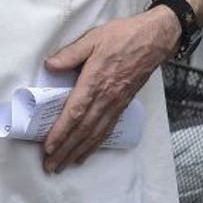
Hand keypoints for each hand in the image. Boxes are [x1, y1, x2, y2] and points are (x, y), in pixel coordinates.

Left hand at [41, 9, 177, 172]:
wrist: (154, 40)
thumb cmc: (122, 37)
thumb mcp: (93, 39)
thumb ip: (70, 54)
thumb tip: (49, 66)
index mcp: (95, 81)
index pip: (75, 112)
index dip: (61, 131)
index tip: (48, 146)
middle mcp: (106, 98)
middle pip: (83, 129)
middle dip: (65, 150)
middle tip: (50, 166)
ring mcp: (116, 104)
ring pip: (95, 134)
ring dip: (78, 152)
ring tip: (63, 165)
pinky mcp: (123, 105)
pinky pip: (107, 129)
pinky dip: (95, 144)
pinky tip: (85, 153)